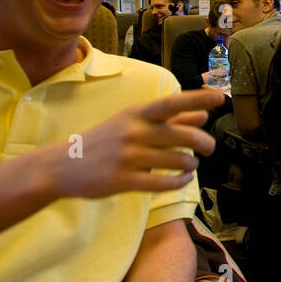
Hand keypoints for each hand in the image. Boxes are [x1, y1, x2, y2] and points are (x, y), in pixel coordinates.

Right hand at [49, 88, 223, 198]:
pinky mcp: (123, 181)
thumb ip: (169, 120)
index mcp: (136, 114)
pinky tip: (182, 179)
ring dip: (191, 164)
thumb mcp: (132, 122)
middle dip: (204, 143)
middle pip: (183, 136)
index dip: (198, 100)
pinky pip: (163, 183)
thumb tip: (203, 115)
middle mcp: (133, 132)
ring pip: (177, 161)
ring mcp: (128, 157)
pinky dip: (179, 182)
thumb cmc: (103, 141)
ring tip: (190, 165)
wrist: (61, 166)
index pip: (172, 103)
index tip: (220, 98)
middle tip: (209, 148)